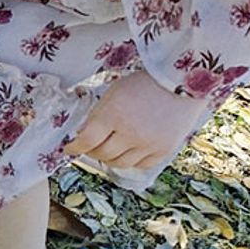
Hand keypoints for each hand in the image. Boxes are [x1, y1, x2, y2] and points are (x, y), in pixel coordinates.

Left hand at [64, 70, 207, 170]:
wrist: (180, 83)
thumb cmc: (143, 84)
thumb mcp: (113, 93)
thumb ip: (98, 115)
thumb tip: (83, 134)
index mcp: (113, 114)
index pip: (87, 140)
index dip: (74, 147)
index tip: (69, 149)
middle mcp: (130, 133)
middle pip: (102, 154)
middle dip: (91, 152)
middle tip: (90, 147)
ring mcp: (148, 144)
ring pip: (120, 163)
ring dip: (109, 158)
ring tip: (108, 149)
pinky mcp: (163, 150)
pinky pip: (140, 165)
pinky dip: (131, 160)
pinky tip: (129, 151)